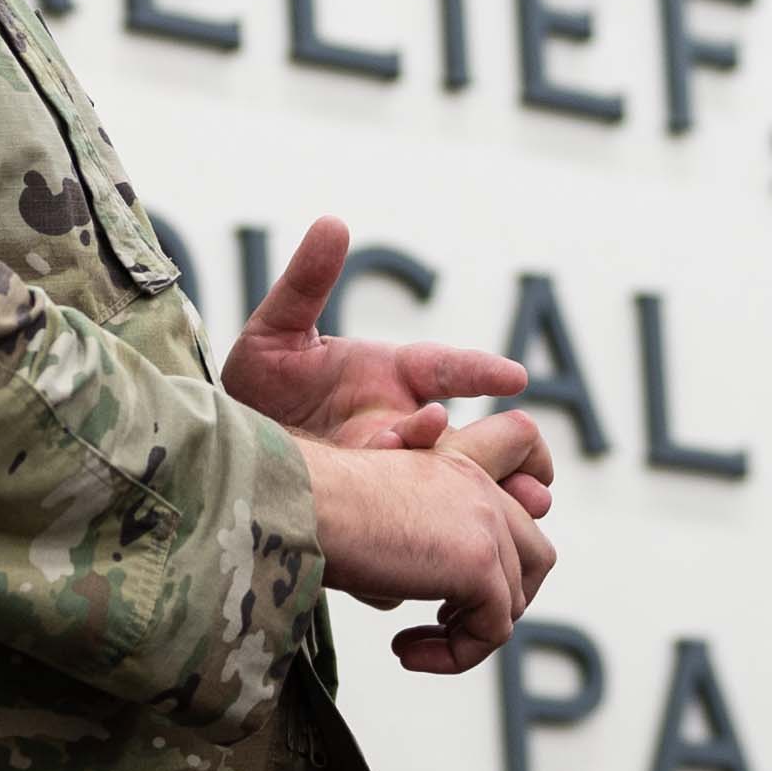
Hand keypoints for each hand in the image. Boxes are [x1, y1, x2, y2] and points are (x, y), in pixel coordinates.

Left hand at [227, 218, 555, 510]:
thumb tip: (332, 222)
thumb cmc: (258, 385)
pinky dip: (426, 532)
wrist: (231, 451)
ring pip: (449, 485)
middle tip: (540, 469)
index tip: (516, 378)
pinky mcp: (377, 513)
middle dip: (507, 452)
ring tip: (527, 504)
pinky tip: (440, 548)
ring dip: (486, 495)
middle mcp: (403, 424)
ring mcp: (394, 472)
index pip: (444, 367)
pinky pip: (408, 524)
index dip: (477, 372)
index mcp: (391, 374)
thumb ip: (306, 283)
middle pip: (467, 438)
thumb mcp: (276, 332)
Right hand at [304, 431, 554, 676]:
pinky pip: (493, 630)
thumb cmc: (313, 511)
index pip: (518, 512)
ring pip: (513, 601)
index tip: (455, 594)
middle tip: (444, 625)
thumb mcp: (375, 518)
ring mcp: (487, 525)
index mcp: (460, 468)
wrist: (301, 502)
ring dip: (467, 636)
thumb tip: (408, 602)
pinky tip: (405, 652)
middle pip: (534, 560)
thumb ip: (411, 545)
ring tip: (413, 647)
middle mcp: (483, 491)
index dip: (506, 558)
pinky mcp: (478, 564)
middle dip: (499, 603)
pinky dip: (456, 655)